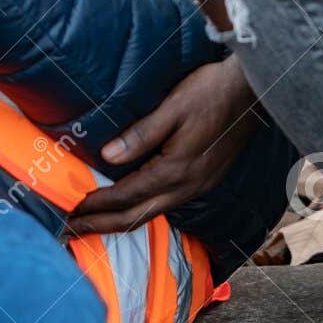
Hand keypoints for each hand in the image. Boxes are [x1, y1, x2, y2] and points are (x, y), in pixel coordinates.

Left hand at [67, 55, 260, 235]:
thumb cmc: (211, 91)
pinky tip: (131, 206)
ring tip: (94, 223)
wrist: (253, 90)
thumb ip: (140, 135)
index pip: (125, 196)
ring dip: (120, 221)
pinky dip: (140, 211)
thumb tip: (106, 156)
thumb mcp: (173, 107)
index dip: (95, 205)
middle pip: (136, 217)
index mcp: (176, 170)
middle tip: (70, 231)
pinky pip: (165, 205)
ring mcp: (198, 186)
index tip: (68, 211)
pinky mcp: (204, 180)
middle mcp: (187, 186)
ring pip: (152, 214)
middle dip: (101, 225)